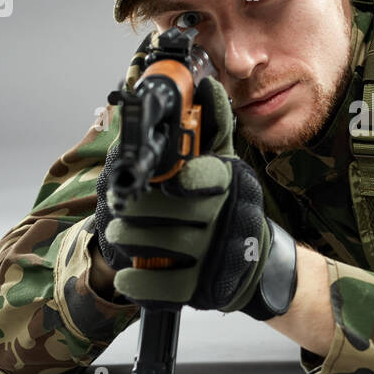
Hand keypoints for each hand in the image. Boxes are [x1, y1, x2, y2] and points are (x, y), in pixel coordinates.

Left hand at [93, 77, 297, 316]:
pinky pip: (169, 287)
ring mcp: (216, 254)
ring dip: (134, 241)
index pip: (204, 176)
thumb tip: (206, 86)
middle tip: (118, 209)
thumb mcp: (227, 164)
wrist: (255, 262)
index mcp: (230, 182)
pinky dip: (143, 284)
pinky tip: (127, 278)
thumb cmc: (230, 205)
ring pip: (166, 246)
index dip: (183, 178)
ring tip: (119, 235)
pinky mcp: (205, 287)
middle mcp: (227, 217)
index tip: (166, 180)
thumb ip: (212, 128)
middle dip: (139, 210)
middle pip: (174, 211)